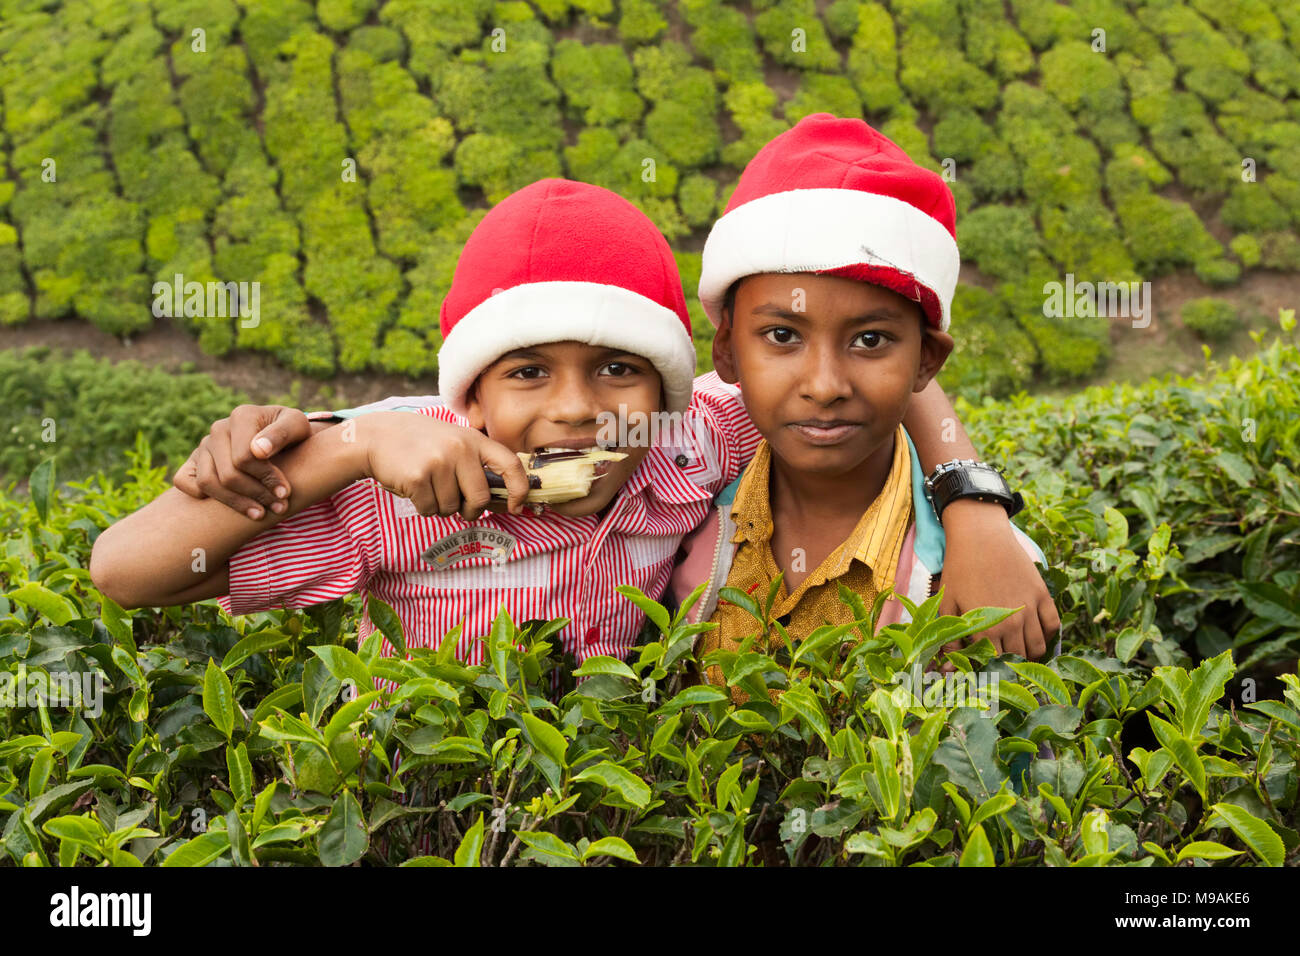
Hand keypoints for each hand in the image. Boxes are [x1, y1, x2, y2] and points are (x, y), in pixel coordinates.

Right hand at [173, 405, 315, 518]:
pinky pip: (183, 481)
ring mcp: (204, 445)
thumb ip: (282, 434)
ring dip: (234, 503)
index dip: (266, 479)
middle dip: (255, 495)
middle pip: (228, 474)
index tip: (285, 493)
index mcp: (242, 416)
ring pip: (208, 482)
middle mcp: (219, 429)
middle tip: (279, 507)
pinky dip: (200, 495)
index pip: (245, 457)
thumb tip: (259, 450)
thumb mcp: (297, 426)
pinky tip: (228, 506)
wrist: (280, 437)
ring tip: (260, 514)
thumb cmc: (290, 433)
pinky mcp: (194, 460)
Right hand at [357, 411, 532, 519]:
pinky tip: (414, 488)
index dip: (519, 490)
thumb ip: (477, 463)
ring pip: (451, 508)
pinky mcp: (418, 477)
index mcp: (474, 440)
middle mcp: (460, 449)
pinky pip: (430, 509)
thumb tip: (501, 500)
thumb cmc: (420, 443)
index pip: (510, 465)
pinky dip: (423, 506)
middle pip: (480, 498)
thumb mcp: (454, 441)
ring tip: (428, 486)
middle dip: (471, 510)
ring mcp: (439, 462)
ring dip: (441, 507)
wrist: (377, 436)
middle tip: (458, 505)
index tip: (516, 506)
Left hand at [935, 499, 1059, 669]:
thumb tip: (949, 670)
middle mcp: (1012, 623)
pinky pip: (1053, 625)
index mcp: (986, 630)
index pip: (994, 665)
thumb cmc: (959, 570)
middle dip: (1009, 665)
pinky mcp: (1042, 594)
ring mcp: (1030, 609)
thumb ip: (950, 640)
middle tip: (1002, 664)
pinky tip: (1038, 638)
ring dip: (1030, 656)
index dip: (989, 670)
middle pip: (1017, 659)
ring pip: (1038, 647)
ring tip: (1021, 656)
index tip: (985, 668)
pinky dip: (1049, 636)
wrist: (980, 535)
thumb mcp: (948, 605)